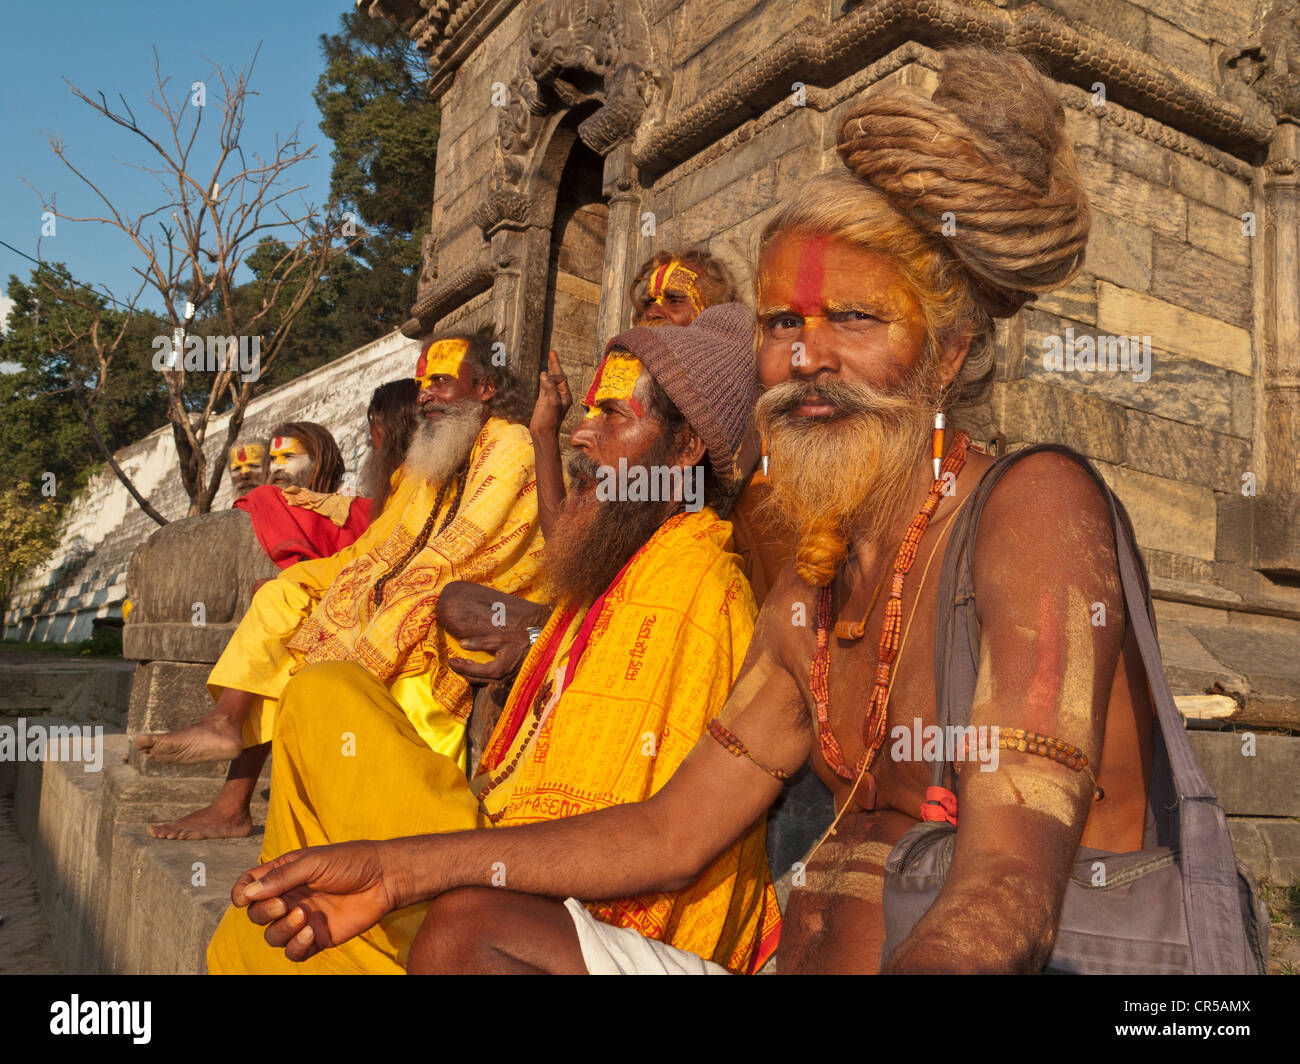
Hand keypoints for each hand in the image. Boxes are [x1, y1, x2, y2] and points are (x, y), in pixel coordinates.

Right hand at [233, 841, 399, 962]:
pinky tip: (311, 933)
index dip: (241, 892)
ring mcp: (303, 919)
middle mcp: (290, 897)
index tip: (243, 898)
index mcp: (285, 874)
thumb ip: (281, 878)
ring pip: (272, 936)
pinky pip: (294, 952)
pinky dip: (296, 946)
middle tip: (283, 904)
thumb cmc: (351, 861)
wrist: (384, 878)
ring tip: (303, 915)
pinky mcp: (318, 937)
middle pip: (257, 914)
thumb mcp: (314, 862)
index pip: (250, 885)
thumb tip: (247, 893)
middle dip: (263, 912)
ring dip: (281, 930)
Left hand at [447, 628, 533, 682]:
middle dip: (461, 671)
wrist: (541, 648)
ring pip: (481, 682)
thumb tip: (462, 644)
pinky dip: (479, 676)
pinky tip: (476, 669)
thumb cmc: (521, 641)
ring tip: (461, 665)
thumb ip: (480, 642)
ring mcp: (503, 681)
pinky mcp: (507, 680)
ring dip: (469, 674)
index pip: (471, 670)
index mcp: (496, 669)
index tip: (449, 660)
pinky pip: (488, 681)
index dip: (458, 665)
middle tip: (452, 663)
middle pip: (474, 678)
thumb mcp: (501, 638)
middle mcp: (499, 679)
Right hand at [530, 350, 571, 440]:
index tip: (545, 380)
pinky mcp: (544, 400)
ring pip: (551, 379)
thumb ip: (550, 388)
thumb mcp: (552, 403)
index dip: (554, 376)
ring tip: (550, 358)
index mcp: (566, 395)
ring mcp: (552, 397)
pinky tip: (543, 374)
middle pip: (558, 376)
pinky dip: (544, 378)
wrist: (543, 433)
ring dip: (550, 369)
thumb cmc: (549, 420)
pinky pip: (545, 385)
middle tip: (552, 352)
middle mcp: (560, 395)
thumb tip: (544, 374)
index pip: (561, 379)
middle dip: (555, 364)